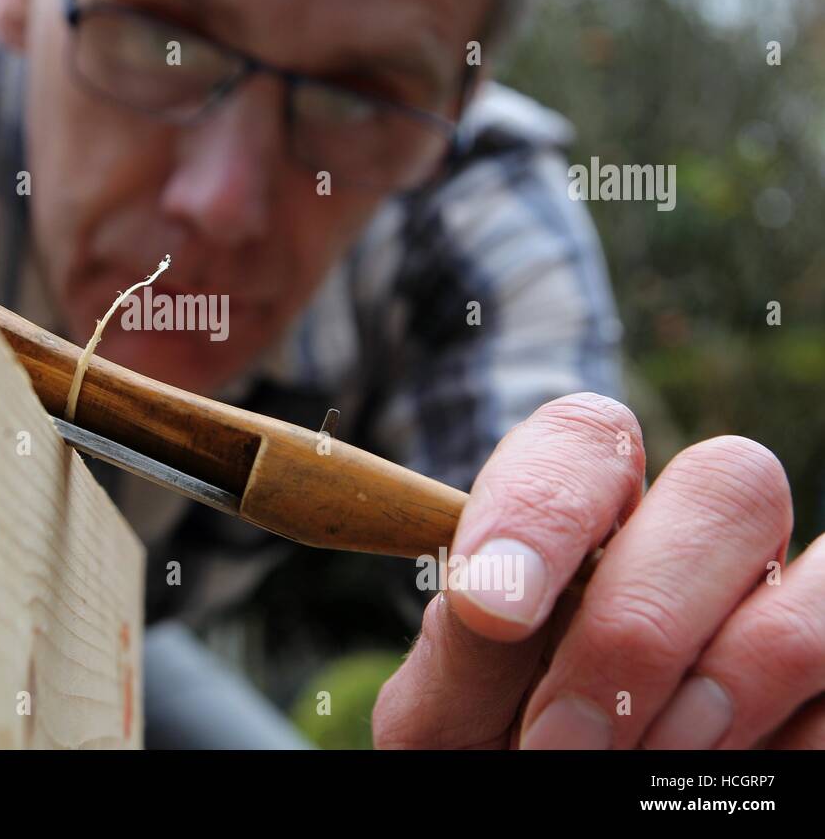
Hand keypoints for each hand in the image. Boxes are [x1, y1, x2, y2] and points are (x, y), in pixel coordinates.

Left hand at [373, 392, 821, 748]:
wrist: (539, 817)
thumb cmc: (483, 753)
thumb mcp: (448, 711)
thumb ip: (465, 648)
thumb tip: (490, 597)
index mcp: (580, 521)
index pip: (586, 436)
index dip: (544, 503)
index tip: (491, 606)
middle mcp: (691, 544)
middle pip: (728, 486)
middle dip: (639, 622)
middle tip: (559, 737)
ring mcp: (776, 610)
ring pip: (810, 595)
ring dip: (717, 692)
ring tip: (627, 772)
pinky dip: (775, 745)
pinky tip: (701, 777)